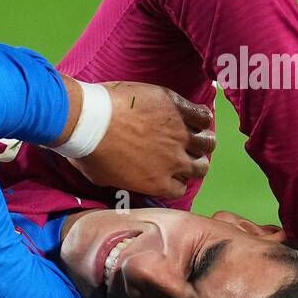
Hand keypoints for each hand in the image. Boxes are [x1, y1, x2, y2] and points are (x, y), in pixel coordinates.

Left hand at [65, 80, 214, 198]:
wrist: (91, 119)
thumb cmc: (89, 150)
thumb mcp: (101, 177)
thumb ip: (120, 180)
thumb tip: (120, 178)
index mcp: (157, 183)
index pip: (180, 189)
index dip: (176, 180)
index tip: (170, 172)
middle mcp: (174, 162)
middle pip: (200, 168)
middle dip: (195, 162)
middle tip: (184, 152)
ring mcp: (179, 134)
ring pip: (208, 143)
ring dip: (203, 139)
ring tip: (194, 133)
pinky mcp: (177, 108)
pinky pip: (203, 115)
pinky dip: (201, 115)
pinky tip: (193, 113)